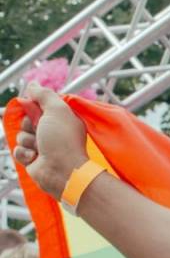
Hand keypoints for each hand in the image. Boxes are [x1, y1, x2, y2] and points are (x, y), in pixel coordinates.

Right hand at [10, 84, 89, 199]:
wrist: (62, 172)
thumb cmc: (63, 141)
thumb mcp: (57, 110)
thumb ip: (44, 95)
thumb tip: (33, 84)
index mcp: (61, 119)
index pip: (39, 106)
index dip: (32, 106)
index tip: (31, 107)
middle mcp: (53, 132)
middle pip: (27, 120)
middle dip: (28, 125)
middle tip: (39, 130)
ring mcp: (43, 146)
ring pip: (21, 135)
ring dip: (27, 140)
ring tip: (40, 148)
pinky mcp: (33, 159)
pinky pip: (18, 150)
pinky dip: (24, 153)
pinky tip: (35, 158)